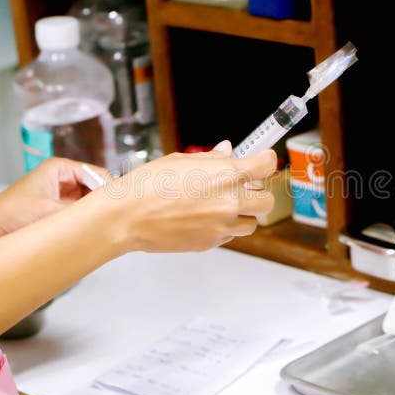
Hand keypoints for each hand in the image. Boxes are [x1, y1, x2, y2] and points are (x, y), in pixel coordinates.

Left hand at [0, 157, 107, 236]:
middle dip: (102, 202)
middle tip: (114, 218)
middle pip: (96, 187)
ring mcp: (61, 193)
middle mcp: (62, 177)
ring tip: (103, 225)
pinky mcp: (58, 208)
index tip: (119, 207)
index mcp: (60, 168)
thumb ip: (81, 213)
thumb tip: (108, 217)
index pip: (97, 174)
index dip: (109, 190)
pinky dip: (85, 220)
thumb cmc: (11, 214)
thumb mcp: (51, 212)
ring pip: (89, 201)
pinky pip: (79, 212)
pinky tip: (91, 230)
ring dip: (94, 212)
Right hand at [89, 140, 276, 253]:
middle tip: (244, 188)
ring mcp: (221, 226)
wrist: (127, 216)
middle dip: (258, 193)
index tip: (264, 160)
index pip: (267, 165)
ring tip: (221, 206)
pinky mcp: (210, 243)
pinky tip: (204, 218)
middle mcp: (229, 201)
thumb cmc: (148, 185)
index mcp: (226, 175)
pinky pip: (229, 236)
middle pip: (267, 201)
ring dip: (243, 214)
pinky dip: (223, 228)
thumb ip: (211, 158)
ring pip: (251, 223)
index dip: (267, 161)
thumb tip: (227, 151)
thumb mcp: (181, 161)